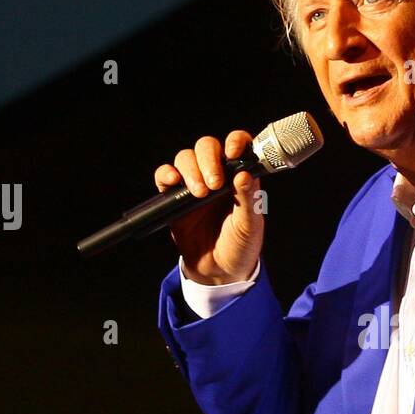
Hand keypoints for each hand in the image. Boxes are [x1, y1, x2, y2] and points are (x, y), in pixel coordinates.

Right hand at [153, 129, 264, 283]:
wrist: (219, 271)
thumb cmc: (240, 246)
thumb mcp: (250, 226)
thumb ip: (249, 200)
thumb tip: (244, 174)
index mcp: (239, 177)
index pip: (237, 145)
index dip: (235, 141)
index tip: (233, 153)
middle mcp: (216, 175)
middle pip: (207, 146)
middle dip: (209, 159)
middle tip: (214, 184)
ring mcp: (194, 184)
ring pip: (185, 157)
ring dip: (191, 170)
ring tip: (200, 194)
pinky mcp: (174, 197)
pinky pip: (165, 176)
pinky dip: (166, 174)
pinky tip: (174, 182)